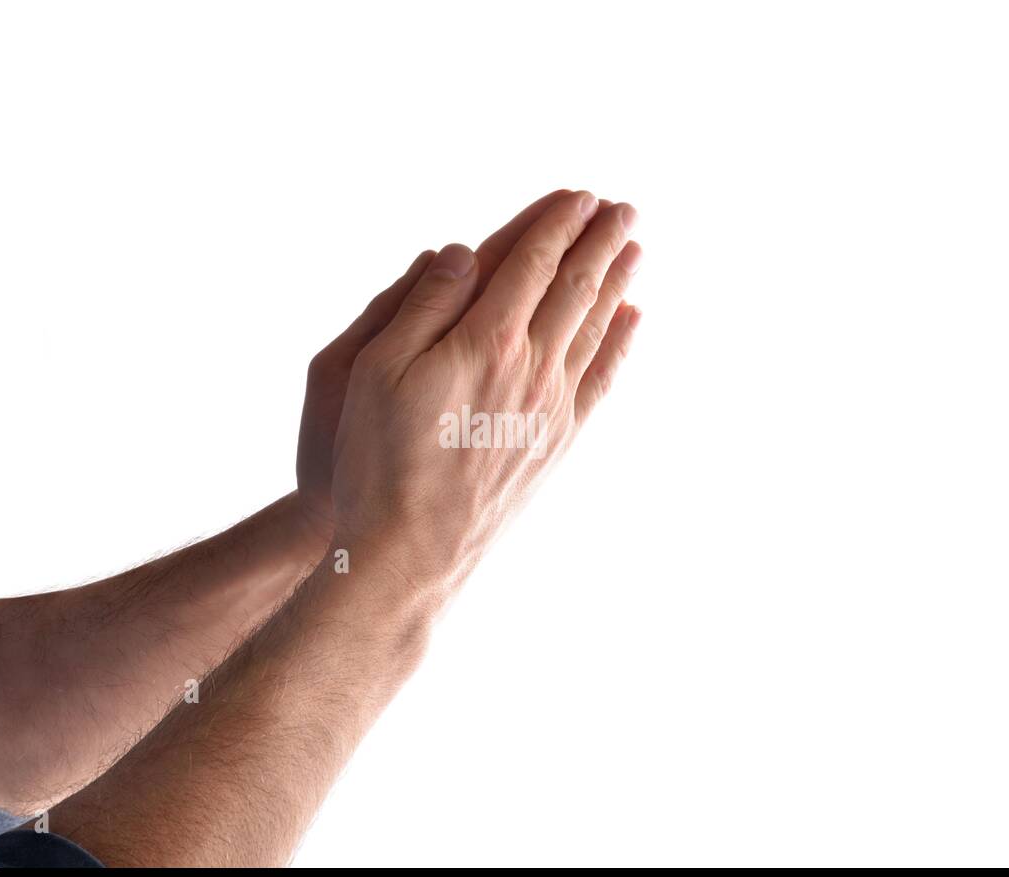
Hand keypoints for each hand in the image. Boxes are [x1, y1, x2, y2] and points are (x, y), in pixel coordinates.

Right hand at [329, 190, 640, 590]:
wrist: (412, 548)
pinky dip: (619, 346)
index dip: (558, 225)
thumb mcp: (374, 370)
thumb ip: (423, 304)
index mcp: (485, 340)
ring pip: (596, 329)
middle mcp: (531, 367)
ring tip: (634, 252)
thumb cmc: (379, 459)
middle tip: (625, 211)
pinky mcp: (557, 443)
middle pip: (577, 288)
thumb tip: (464, 250)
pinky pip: (601, 380)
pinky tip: (631, 325)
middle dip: (601, 243)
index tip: (582, 196)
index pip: (532, 263)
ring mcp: (551, 408)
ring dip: (617, 284)